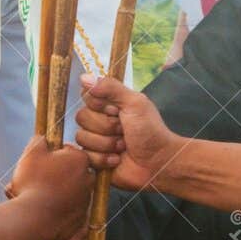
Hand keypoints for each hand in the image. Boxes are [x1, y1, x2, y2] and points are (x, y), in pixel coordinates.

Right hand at [10, 135, 92, 239]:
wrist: (34, 218)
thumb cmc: (33, 183)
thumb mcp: (32, 152)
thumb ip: (40, 140)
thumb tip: (43, 138)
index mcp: (80, 160)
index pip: (69, 151)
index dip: (53, 155)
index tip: (42, 162)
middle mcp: (88, 179)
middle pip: (71, 172)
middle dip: (57, 174)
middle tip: (38, 179)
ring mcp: (86, 200)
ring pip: (70, 191)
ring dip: (57, 191)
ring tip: (37, 196)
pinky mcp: (80, 218)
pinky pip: (69, 209)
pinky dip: (58, 209)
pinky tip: (42, 209)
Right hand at [76, 74, 179, 191]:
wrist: (158, 163)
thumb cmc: (151, 131)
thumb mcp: (135, 103)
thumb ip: (110, 87)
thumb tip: (84, 77)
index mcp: (109, 104)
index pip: (86, 96)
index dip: (99, 104)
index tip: (116, 110)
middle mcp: (100, 120)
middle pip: (81, 117)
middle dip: (106, 126)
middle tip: (124, 130)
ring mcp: (96, 140)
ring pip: (82, 137)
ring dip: (106, 143)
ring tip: (123, 146)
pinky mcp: (94, 159)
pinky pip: (86, 156)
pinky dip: (104, 158)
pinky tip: (117, 159)